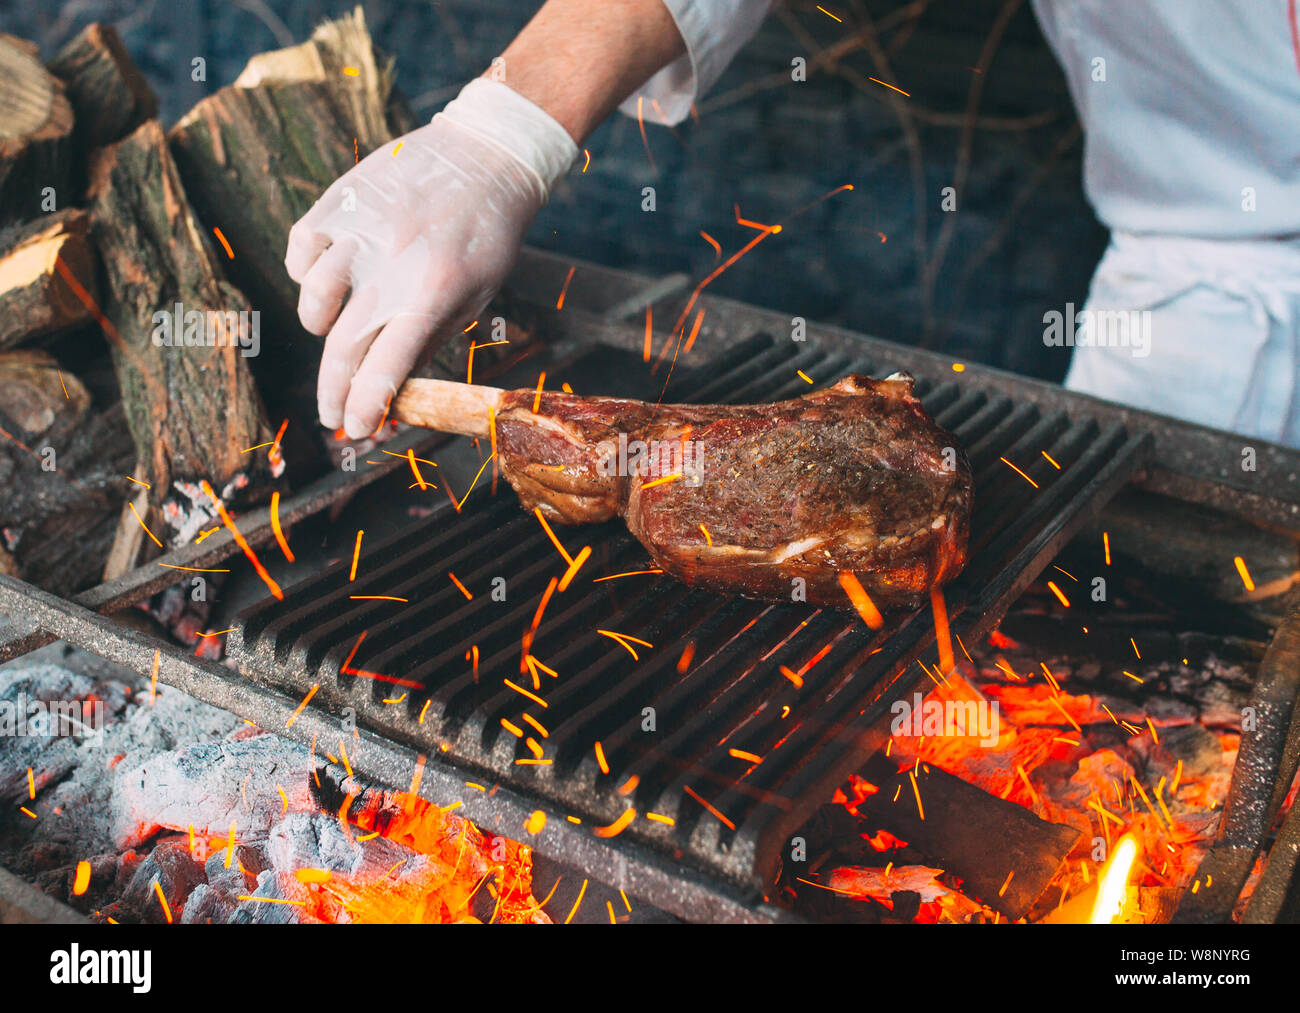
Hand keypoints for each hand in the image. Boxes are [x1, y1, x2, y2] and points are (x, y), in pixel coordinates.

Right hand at [285, 79, 576, 437]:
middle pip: (343, 346)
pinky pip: (301, 250)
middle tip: (330, 415)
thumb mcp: (476, 294)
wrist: (486, 153)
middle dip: (333, 391)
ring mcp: (360, 231)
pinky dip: (306, 272)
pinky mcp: (340, 201)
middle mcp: (391, 266)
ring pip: (314, 300)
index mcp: (433, 294)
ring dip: (321, 327)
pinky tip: (327, 277)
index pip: (385, 367)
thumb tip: (392, 386)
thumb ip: (431, 336)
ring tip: (338, 329)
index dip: (363, 406)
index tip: (353, 430)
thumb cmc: (487, 234)